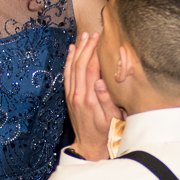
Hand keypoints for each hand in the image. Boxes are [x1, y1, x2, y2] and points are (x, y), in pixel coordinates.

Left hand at [64, 31, 120, 160]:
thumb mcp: (112, 118)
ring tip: (83, 37)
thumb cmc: (105, 132)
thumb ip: (107, 100)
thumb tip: (101, 81)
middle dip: (86, 47)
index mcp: (89, 98)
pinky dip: (69, 61)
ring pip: (71, 68)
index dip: (95, 52)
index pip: (91, 69)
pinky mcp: (69, 97)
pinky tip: (72, 51)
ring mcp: (71, 96)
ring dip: (77, 51)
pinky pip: (67, 75)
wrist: (89, 146)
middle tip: (93, 33)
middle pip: (80, 65)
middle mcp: (77, 95)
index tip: (100, 39)